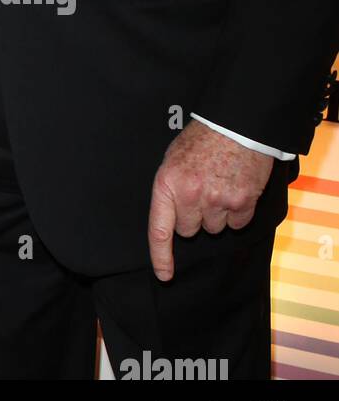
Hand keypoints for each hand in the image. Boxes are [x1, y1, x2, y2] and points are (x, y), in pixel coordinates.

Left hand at [148, 120, 273, 279]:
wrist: (235, 125)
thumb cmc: (201, 140)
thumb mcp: (173, 159)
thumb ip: (170, 189)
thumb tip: (171, 217)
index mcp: (167, 183)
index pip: (159, 229)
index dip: (161, 256)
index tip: (164, 275)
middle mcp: (190, 195)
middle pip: (189, 230)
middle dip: (193, 217)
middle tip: (200, 192)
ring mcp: (217, 201)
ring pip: (214, 228)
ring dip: (216, 214)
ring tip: (218, 186)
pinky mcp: (242, 203)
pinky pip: (237, 224)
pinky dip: (236, 212)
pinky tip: (235, 189)